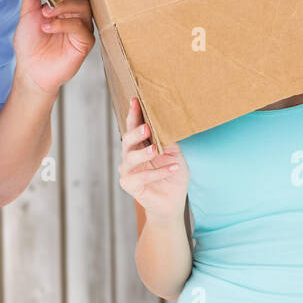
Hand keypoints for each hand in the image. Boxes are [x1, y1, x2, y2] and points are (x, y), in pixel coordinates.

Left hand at [11, 0, 94, 94]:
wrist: (30, 70)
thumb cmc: (30, 44)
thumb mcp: (28, 12)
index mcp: (65, 5)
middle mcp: (77, 14)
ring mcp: (82, 27)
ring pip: (83, 6)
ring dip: (62, 6)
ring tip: (44, 14)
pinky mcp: (85, 43)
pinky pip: (81, 27)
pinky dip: (64, 24)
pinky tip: (47, 27)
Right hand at [118, 98, 188, 221]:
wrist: (173, 201)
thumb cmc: (173, 175)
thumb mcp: (175, 154)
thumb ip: (168, 140)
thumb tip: (167, 121)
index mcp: (140, 145)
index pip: (133, 127)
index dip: (133, 114)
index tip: (135, 100)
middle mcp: (130, 156)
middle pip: (127, 140)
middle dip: (135, 133)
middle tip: (146, 127)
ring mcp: (127, 170)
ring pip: (129, 158)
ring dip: (143, 153)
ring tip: (155, 149)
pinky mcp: (129, 185)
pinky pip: (141, 177)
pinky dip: (157, 173)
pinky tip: (172, 169)